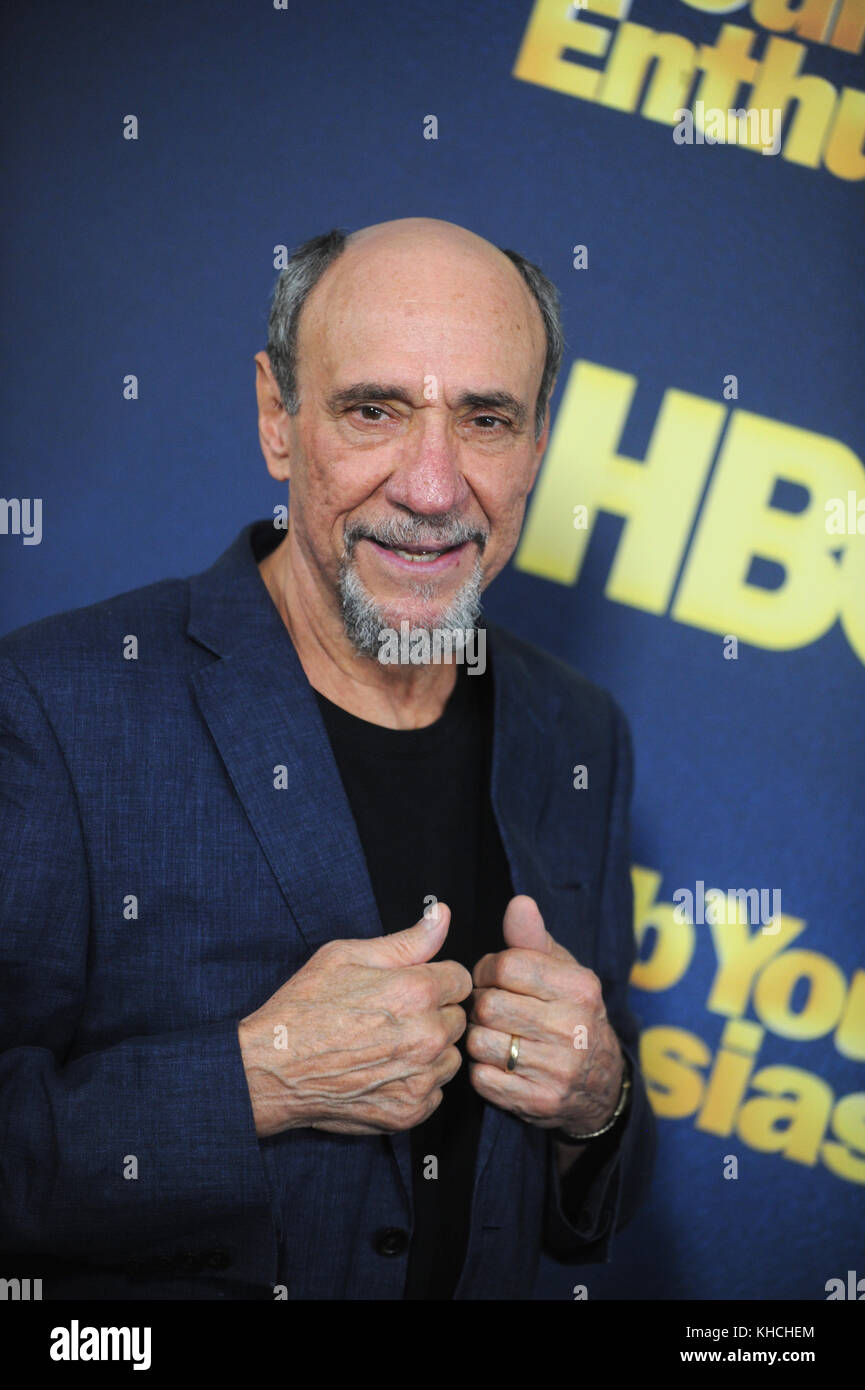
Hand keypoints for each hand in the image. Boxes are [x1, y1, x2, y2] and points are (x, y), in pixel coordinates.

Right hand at [238, 903, 471, 1138]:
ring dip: (429, 1051)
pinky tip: (382, 1073)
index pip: (461, 980)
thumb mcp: (346, 956)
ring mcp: (420, 1078)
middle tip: (391, 1018)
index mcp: (415, 992)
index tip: (411, 988)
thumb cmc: (303, 1008)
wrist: (270, 1069)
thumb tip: (442, 915)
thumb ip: (405, 940)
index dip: (436, 980)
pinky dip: (416, 1083)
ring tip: (386, 1047)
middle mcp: (426, 1036)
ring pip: (450, 1057)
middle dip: (433, 1014)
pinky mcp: (411, 1112)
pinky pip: (435, 1091)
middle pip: (457, 1019)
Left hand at [466, 896, 623, 1134]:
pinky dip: (481, 1070)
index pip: (506, 966)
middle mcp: (573, 1028)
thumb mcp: (563, 971)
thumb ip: (533, 938)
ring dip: (478, 1038)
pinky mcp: (538, 1101)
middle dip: (480, 1004)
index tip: (492, 978)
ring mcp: (557, 1069)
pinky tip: (499, 1063)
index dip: (487, 970)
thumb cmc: (571, 1013)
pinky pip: (481, 1079)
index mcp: (580, 988)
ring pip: (479, 1042)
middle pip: (488, 1005)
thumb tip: (519, 903)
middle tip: (489, 1009)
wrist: (600, 1086)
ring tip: (494, 1034)